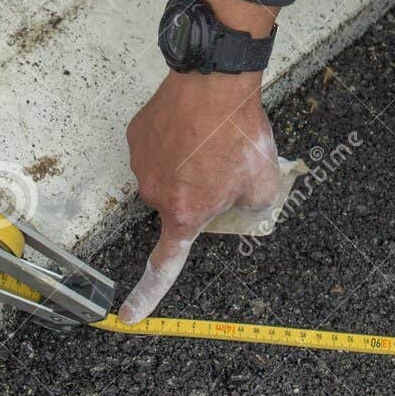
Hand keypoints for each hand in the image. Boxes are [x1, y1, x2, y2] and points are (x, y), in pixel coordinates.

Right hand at [121, 0, 282, 321]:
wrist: (215, 80)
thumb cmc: (238, 132)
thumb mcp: (264, 183)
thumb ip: (253, 209)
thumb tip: (242, 207)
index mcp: (184, 214)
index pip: (163, 266)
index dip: (146, 295)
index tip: (130, 315)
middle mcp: (155, 194)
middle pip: (175, 206)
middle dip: (196, 194)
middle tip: (223, 167)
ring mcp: (142, 162)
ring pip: (165, 175)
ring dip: (185, 165)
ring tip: (211, 139)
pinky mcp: (137, 134)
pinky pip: (156, 148)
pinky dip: (173, 141)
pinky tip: (194, 125)